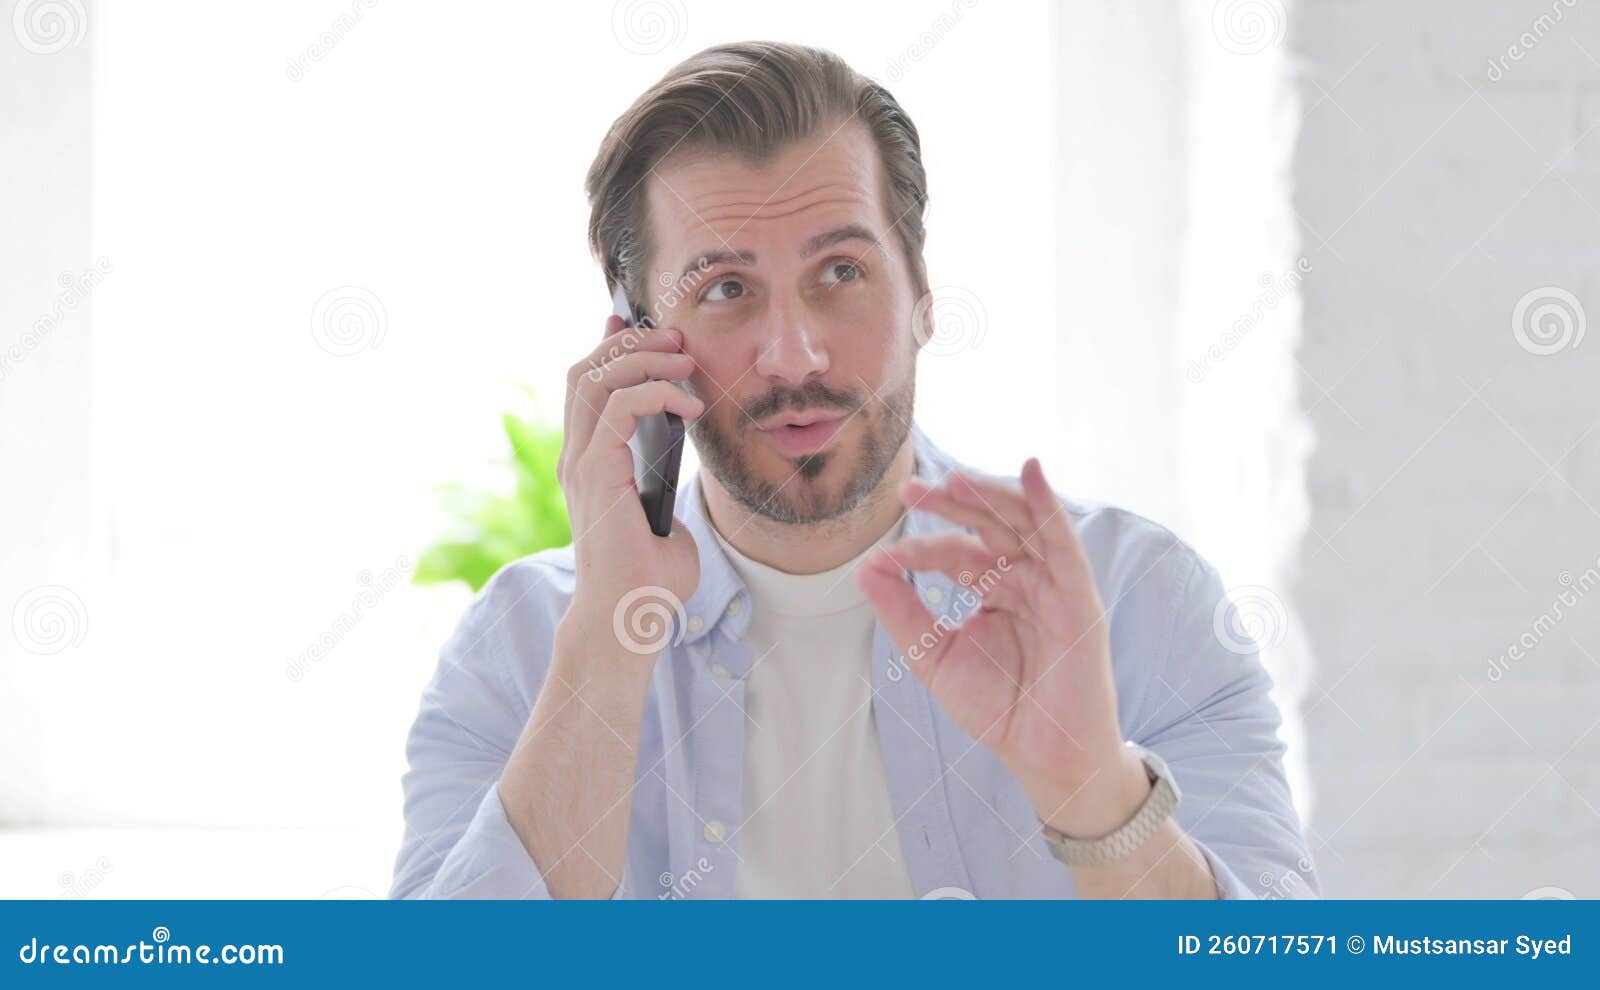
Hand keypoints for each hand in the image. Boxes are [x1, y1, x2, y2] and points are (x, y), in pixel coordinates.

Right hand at [557, 313, 703, 663]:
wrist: (628, 617)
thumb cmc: (649, 580)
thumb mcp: (664, 522)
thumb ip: (665, 493)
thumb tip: (679, 483)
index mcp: (589, 463)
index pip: (586, 388)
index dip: (610, 349)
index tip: (644, 328)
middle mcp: (577, 456)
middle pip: (585, 372)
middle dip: (630, 344)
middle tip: (674, 338)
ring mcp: (582, 463)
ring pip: (595, 379)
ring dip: (641, 358)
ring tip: (683, 359)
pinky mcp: (597, 472)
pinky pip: (620, 407)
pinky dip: (657, 393)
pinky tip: (690, 405)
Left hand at [857, 458, 1148, 835]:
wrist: (1043, 754)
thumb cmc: (998, 707)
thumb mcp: (934, 656)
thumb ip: (902, 612)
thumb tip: (865, 567)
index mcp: (995, 587)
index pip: (956, 552)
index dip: (921, 548)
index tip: (884, 557)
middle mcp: (1026, 577)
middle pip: (989, 524)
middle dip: (951, 504)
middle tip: (909, 489)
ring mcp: (1054, 584)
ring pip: (1022, 523)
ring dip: (990, 496)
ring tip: (953, 481)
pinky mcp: (1078, 597)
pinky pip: (1064, 542)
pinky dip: (1049, 505)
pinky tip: (1032, 471)